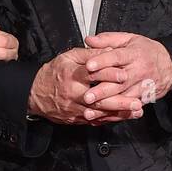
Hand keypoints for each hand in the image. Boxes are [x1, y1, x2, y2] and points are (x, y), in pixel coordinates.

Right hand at [26, 48, 143, 123]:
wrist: (34, 94)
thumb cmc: (52, 74)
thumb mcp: (68, 57)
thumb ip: (89, 53)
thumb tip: (108, 49)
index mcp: (72, 76)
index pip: (93, 74)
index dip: (109, 74)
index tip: (124, 75)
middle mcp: (73, 94)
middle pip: (99, 99)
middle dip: (120, 102)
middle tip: (137, 102)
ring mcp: (74, 109)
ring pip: (99, 113)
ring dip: (119, 114)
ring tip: (136, 112)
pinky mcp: (75, 118)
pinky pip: (95, 121)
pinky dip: (110, 120)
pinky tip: (122, 118)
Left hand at [80, 32, 171, 122]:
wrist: (170, 66)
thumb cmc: (147, 51)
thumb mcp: (130, 39)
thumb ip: (108, 40)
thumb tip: (89, 41)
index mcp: (134, 54)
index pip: (117, 57)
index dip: (103, 61)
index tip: (89, 66)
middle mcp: (138, 71)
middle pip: (119, 82)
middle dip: (102, 90)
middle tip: (87, 96)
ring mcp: (141, 87)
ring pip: (123, 98)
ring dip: (106, 106)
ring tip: (90, 112)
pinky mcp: (143, 98)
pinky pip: (128, 108)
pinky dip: (114, 114)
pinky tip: (102, 118)